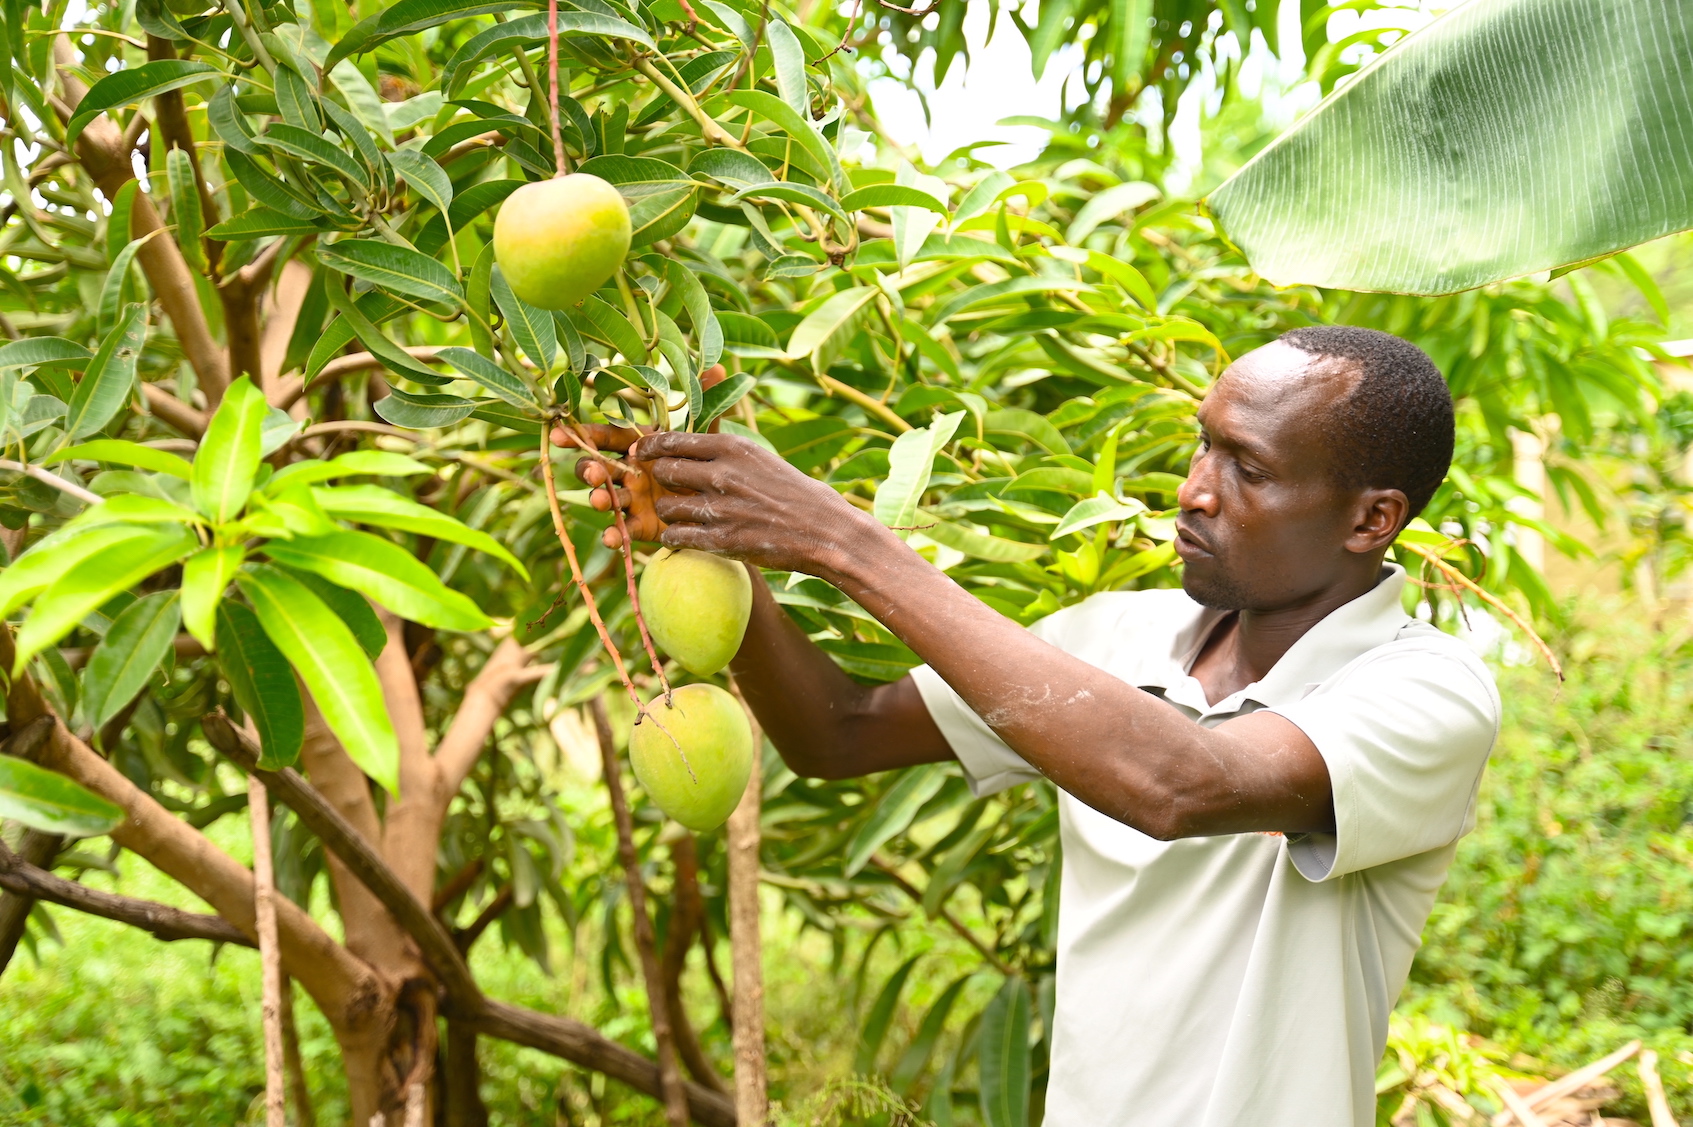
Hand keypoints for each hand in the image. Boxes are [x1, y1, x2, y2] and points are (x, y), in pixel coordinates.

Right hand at [559, 365, 729, 548]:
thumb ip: (704, 407)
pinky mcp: (641, 526)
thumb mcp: (705, 437)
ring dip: (598, 498)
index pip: (605, 437)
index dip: (583, 434)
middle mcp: (628, 471)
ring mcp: (632, 500)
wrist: (721, 505)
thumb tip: (716, 367)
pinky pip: (622, 530)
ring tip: (600, 500)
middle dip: (590, 469)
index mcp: (638, 445)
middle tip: (594, 472)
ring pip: (605, 498)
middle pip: (597, 468)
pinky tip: (612, 537)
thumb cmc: (704, 465)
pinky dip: (614, 534)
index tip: (561, 433)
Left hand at [628, 430, 889, 577]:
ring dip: (669, 513)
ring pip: (667, 507)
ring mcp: (722, 509)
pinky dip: (674, 537)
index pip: (673, 440)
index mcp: (733, 448)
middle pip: (663, 471)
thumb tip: (693, 443)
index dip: (650, 447)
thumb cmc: (795, 493)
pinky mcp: (723, 541)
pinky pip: (677, 537)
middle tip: (662, 487)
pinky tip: (683, 536)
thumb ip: (726, 451)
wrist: (825, 530)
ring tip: (680, 515)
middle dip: (659, 480)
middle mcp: (723, 474)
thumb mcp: (761, 458)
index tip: (641, 452)